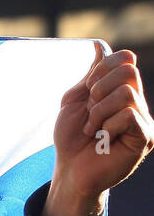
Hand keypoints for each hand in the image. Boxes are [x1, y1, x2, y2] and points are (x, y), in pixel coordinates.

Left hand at [46, 44, 153, 215]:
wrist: (69, 170)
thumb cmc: (71, 138)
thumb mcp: (74, 102)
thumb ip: (89, 75)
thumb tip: (98, 45)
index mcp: (121, 90)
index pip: (126, 59)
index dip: (102, 69)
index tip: (86, 90)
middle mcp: (137, 101)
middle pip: (129, 71)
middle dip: (99, 90)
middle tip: (89, 112)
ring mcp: (143, 118)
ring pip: (127, 93)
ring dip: (99, 112)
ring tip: (93, 129)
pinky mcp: (145, 137)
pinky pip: (129, 115)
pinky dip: (108, 126)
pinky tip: (103, 139)